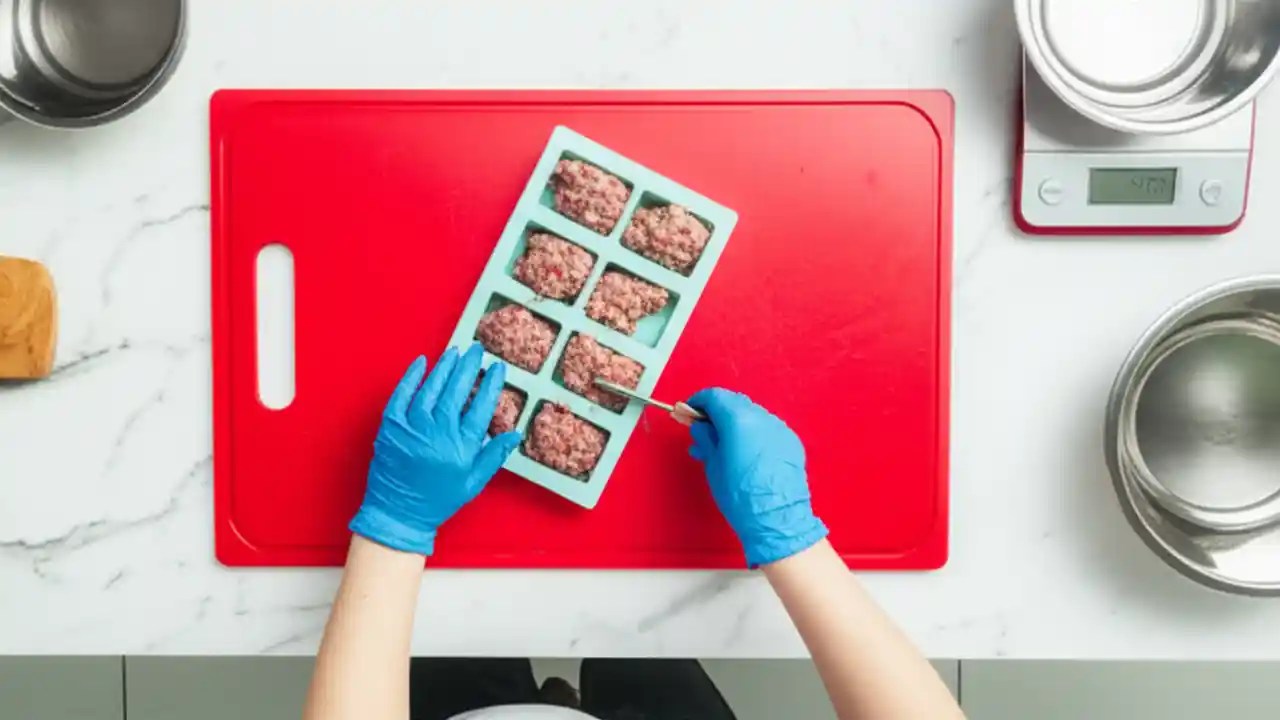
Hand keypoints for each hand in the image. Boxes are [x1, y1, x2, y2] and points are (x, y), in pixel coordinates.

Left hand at [349, 344, 521, 555]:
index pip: (480, 407)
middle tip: (477, 349)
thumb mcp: (474, 483)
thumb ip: (494, 456)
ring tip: (455, 352)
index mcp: (461, 447)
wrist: (399, 513)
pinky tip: (422, 362)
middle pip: (456, 392)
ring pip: (431, 389)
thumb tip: (515, 433)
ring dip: (444, 368)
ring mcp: (412, 427)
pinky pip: (401, 395)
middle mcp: (438, 433)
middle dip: (469, 367)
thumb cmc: (439, 499)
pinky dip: (411, 377)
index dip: (491, 385)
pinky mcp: (391, 426)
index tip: (498, 368)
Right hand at [687, 388, 827, 567]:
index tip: (689, 413)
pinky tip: (746, 455)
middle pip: (734, 403)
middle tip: (703, 433)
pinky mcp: (791, 441)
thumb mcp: (713, 466)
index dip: (698, 402)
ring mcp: (780, 428)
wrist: (776, 520)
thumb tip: (700, 425)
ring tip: (724, 448)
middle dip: (717, 413)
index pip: (715, 396)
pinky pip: (767, 429)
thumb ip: (705, 438)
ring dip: (736, 424)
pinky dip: (753, 434)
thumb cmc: (739, 496)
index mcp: (739, 420)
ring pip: (752, 415)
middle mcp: (762, 417)